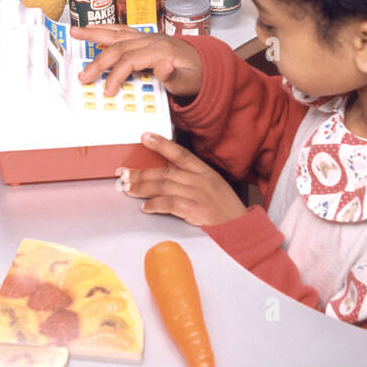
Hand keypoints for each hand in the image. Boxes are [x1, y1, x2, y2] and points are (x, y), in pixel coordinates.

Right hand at [72, 25, 202, 98]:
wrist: (205, 65)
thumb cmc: (195, 76)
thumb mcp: (188, 82)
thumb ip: (174, 77)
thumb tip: (163, 66)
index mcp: (159, 50)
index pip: (130, 61)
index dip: (116, 75)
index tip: (108, 91)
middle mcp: (150, 40)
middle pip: (118, 47)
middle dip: (98, 62)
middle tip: (83, 77)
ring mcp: (146, 37)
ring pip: (117, 33)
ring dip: (94, 33)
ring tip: (75, 32)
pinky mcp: (144, 38)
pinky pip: (121, 31)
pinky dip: (105, 29)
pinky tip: (93, 30)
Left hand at [117, 133, 245, 227]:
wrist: (241, 230)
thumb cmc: (227, 211)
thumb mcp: (214, 188)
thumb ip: (193, 179)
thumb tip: (167, 175)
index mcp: (206, 172)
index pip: (180, 154)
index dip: (162, 144)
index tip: (145, 137)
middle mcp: (201, 180)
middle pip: (166, 172)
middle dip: (142, 173)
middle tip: (125, 174)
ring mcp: (199, 195)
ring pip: (164, 186)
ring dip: (143, 188)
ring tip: (129, 190)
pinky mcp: (196, 211)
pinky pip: (170, 204)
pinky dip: (155, 205)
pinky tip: (145, 207)